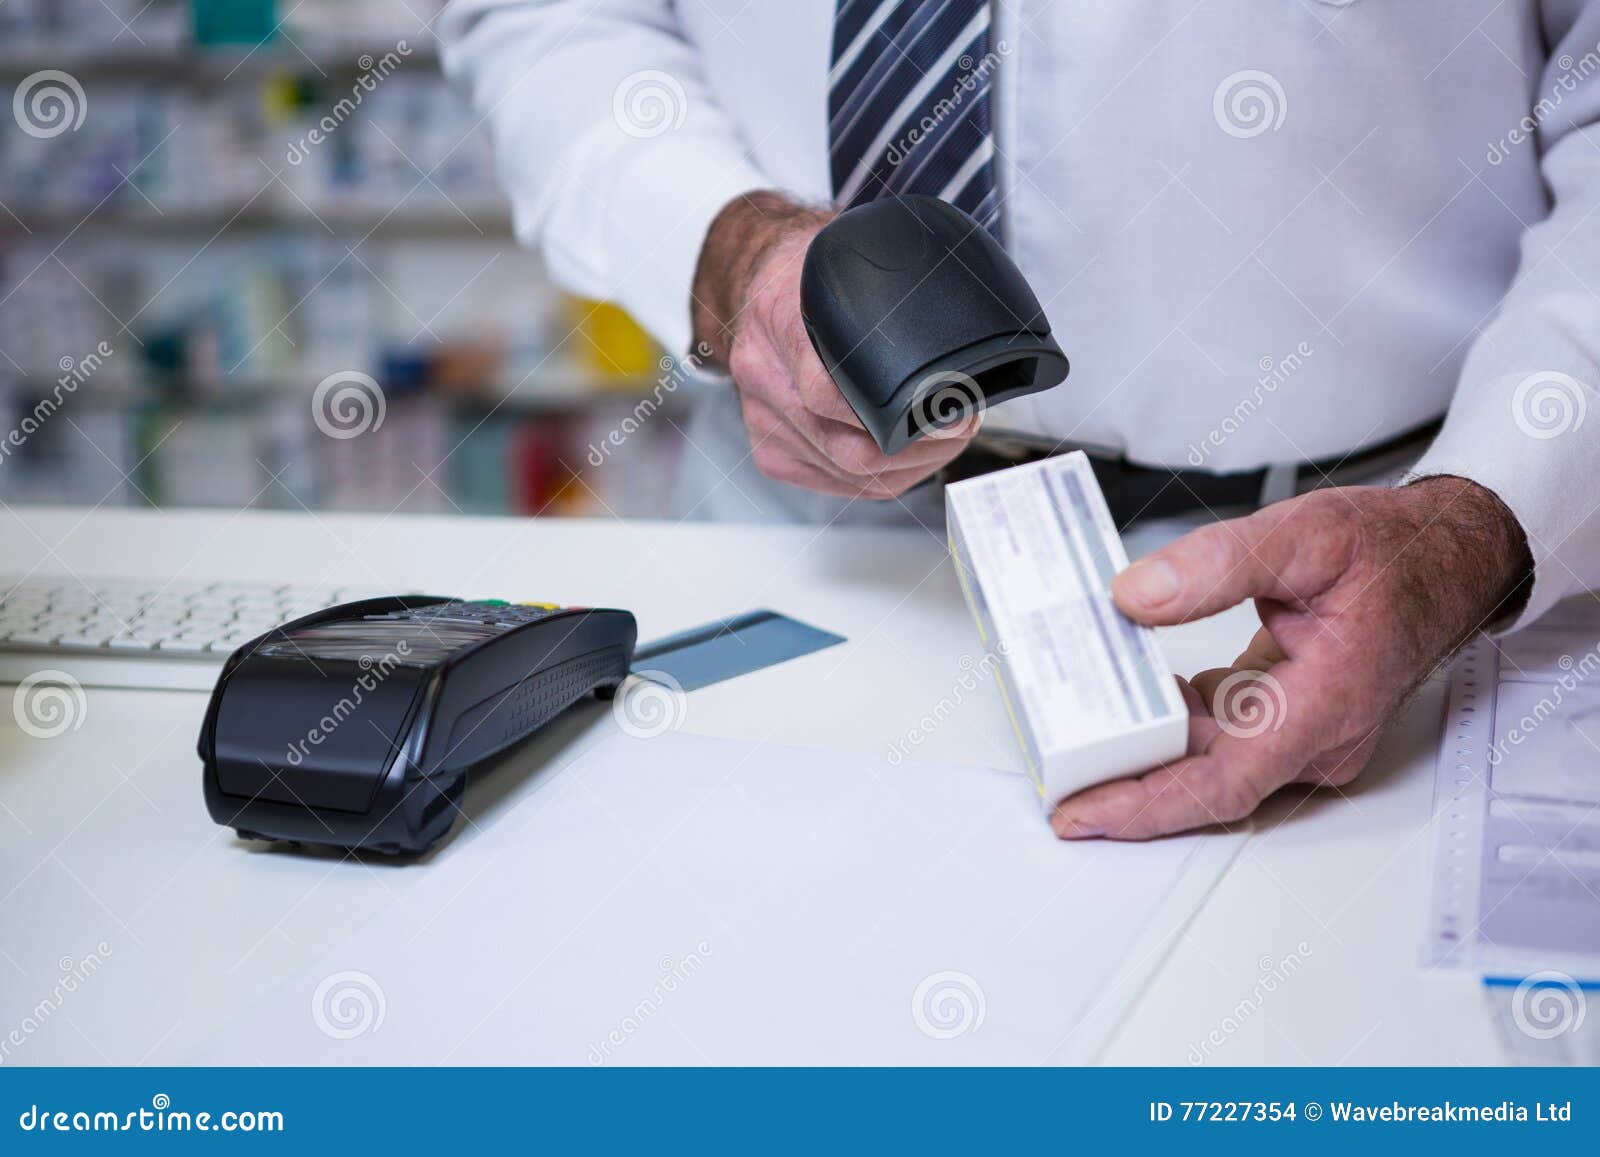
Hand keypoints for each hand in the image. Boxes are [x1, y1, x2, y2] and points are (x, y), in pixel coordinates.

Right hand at [691, 191, 977, 499]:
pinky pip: (834, 484)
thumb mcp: (842, 259)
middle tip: (958, 430)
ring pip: (845, 474)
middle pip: (843, 447)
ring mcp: (762, 419)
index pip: (826, 394)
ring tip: (942, 441)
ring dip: (907, 468)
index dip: (895, 416)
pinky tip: (905, 460)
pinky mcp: (769, 450)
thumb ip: (885, 286)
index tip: (947, 415)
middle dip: (917, 450)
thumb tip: (954, 312)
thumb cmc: (804, 273)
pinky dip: (879, 480)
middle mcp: (763, 376)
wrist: (755, 284)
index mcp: (777, 322)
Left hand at [1051, 476, 1532, 839]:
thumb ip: (1218, 564)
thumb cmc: (1392, 553)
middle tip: (1050, 764)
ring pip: (1206, 759)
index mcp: (1324, 705)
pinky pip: (1217, 735)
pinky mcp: (1288, 722)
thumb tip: (1136, 598)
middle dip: (1124, 778)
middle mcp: (1316, 737)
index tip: (1082, 813)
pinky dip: (1170, 719)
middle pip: (1203, 780)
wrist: (1442, 558)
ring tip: (1072, 725)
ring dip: (1143, 745)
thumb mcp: (1304, 535)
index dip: (1146, 804)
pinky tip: (1130, 691)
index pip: (1222, 781)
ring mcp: (1303, 736)